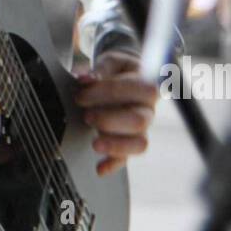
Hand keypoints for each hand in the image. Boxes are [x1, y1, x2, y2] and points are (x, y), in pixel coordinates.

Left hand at [73, 50, 157, 176]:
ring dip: (115, 144)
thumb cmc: (118, 69)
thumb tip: (85, 78)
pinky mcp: (129, 142)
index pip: (136, 89)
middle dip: (109, 120)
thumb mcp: (112, 61)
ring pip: (139, 143)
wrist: (126, 76)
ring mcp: (141, 128)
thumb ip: (100, 68)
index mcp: (148, 85)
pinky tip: (99, 168)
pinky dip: (113, 164)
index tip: (82, 93)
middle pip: (139, 121)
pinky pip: (126, 158)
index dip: (107, 92)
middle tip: (87, 116)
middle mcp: (148, 109)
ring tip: (94, 143)